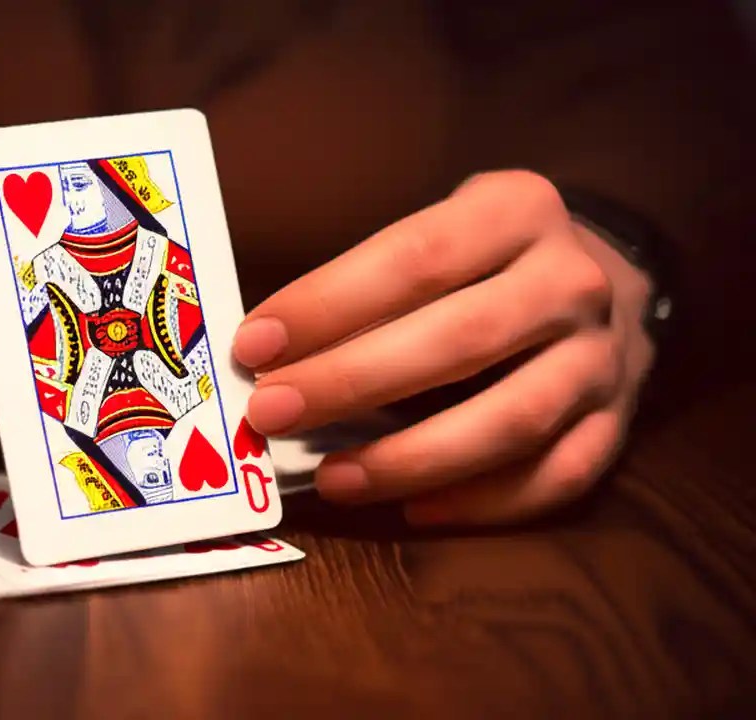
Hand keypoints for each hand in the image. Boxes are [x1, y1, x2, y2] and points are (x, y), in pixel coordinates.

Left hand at [232, 171, 655, 525]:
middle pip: (459, 340)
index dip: (328, 305)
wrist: (611, 274)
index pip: (414, 259)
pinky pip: (555, 477)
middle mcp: (571, 282)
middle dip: (352, 382)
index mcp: (516, 210)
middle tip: (272, 412)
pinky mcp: (618, 423)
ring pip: (512, 420)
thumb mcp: (441, 231)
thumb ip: (369, 282)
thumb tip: (269, 354)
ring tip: (332, 478)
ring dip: (412, 457)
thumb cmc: (489, 259)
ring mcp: (603, 358)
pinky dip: (481, 503)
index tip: (254, 345)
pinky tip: (412, 509)